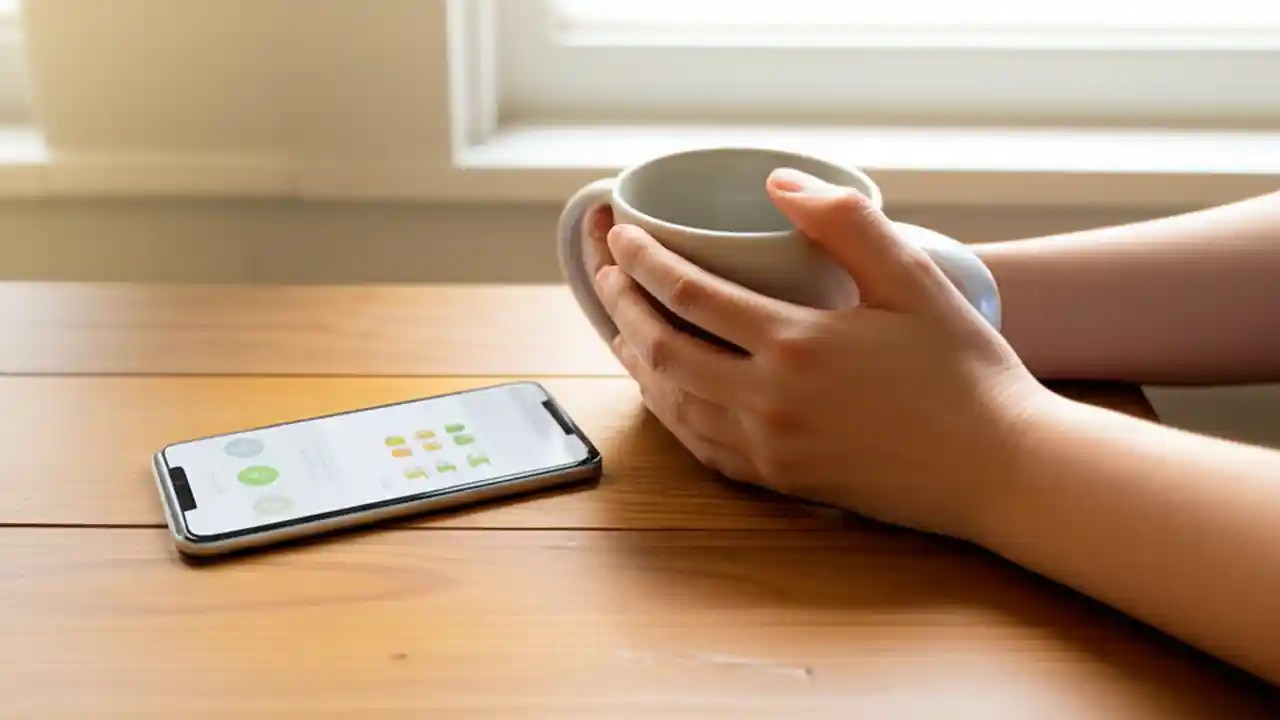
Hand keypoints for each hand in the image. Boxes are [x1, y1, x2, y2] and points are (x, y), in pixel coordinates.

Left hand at [593, 168, 1052, 539]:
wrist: (1000, 469)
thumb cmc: (965, 370)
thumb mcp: (914, 279)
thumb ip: (845, 222)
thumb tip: (777, 184)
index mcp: (796, 345)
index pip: (689, 294)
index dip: (643, 261)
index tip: (620, 236)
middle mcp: (769, 402)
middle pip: (663, 349)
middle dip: (623, 306)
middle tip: (608, 274)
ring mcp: (771, 449)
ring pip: (673, 403)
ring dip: (637, 359)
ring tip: (623, 326)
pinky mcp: (783, 481)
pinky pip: (701, 447)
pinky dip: (670, 411)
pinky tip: (667, 393)